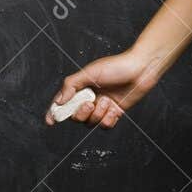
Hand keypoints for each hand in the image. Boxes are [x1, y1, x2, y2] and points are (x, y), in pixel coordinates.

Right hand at [44, 46, 166, 128]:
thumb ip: (71, 85)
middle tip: (90, 103)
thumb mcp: (90, 72)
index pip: (64, 102)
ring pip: (91, 123)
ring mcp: (102, 106)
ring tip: (108, 101)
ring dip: (98, 114)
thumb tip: (59, 101)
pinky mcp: (114, 113)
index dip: (55, 112)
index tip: (50, 121)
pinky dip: (108, 119)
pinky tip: (114, 109)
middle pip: (76, 116)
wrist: (141, 69)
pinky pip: (105, 125)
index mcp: (81, 87)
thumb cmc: (116, 66)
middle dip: (81, 113)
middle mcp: (90, 98)